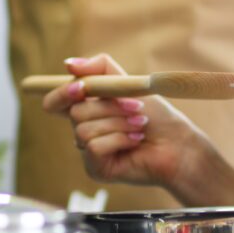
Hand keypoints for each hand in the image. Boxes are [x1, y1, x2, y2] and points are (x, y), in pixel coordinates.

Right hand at [39, 53, 233, 205]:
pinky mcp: (96, 168)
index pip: (55, 102)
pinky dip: (119, 140)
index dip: (62, 93)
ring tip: (140, 125)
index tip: (81, 88)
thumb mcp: (128, 83)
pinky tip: (135, 141)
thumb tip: (69, 64)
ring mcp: (88, 151)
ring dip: (118, 123)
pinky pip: (94, 147)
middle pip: (74, 112)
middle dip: (109, 106)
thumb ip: (99, 68)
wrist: (178, 144)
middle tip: (135, 107)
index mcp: (87, 108)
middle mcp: (83, 129)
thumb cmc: (157, 116)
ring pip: (85, 130)